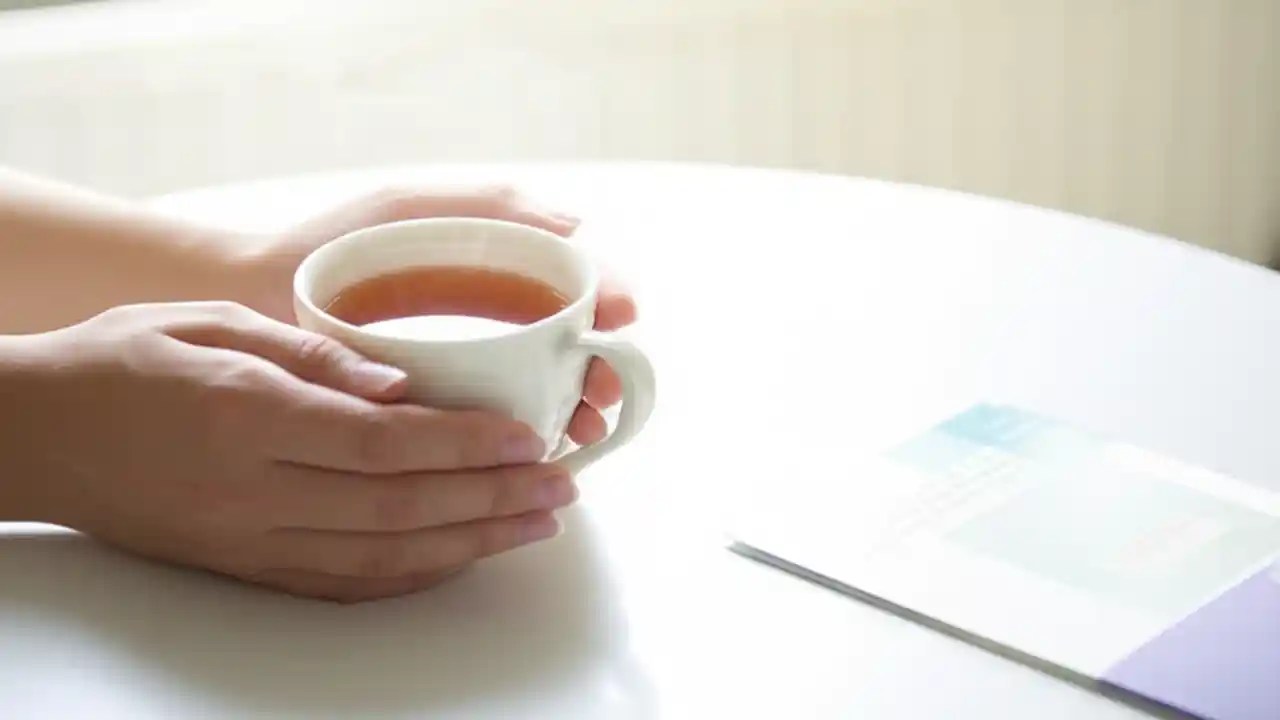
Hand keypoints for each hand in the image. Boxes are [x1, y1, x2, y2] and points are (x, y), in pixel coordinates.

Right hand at [1, 302, 576, 601]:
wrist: (38, 436)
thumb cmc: (124, 362)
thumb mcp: (210, 323)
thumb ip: (312, 353)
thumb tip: (403, 384)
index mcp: (248, 417)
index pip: (382, 442)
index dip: (465, 444)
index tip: (529, 437)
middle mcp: (254, 489)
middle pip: (399, 507)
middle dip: (492, 498)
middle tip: (561, 487)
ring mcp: (250, 538)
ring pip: (382, 555)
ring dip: (470, 541)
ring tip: (536, 523)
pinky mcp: (244, 565)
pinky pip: (342, 584)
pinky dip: (412, 575)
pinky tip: (463, 555)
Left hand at [231, 185, 636, 446]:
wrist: (245, 296)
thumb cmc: (325, 243)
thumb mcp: (408, 209)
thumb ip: (486, 204)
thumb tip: (575, 224)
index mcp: (487, 267)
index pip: (567, 282)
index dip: (605, 298)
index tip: (622, 322)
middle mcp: (484, 316)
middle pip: (564, 342)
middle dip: (596, 369)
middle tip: (605, 396)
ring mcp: (461, 363)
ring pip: (538, 386)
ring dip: (570, 405)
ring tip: (582, 431)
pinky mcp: (432, 406)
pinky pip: (492, 423)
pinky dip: (524, 435)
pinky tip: (539, 447)